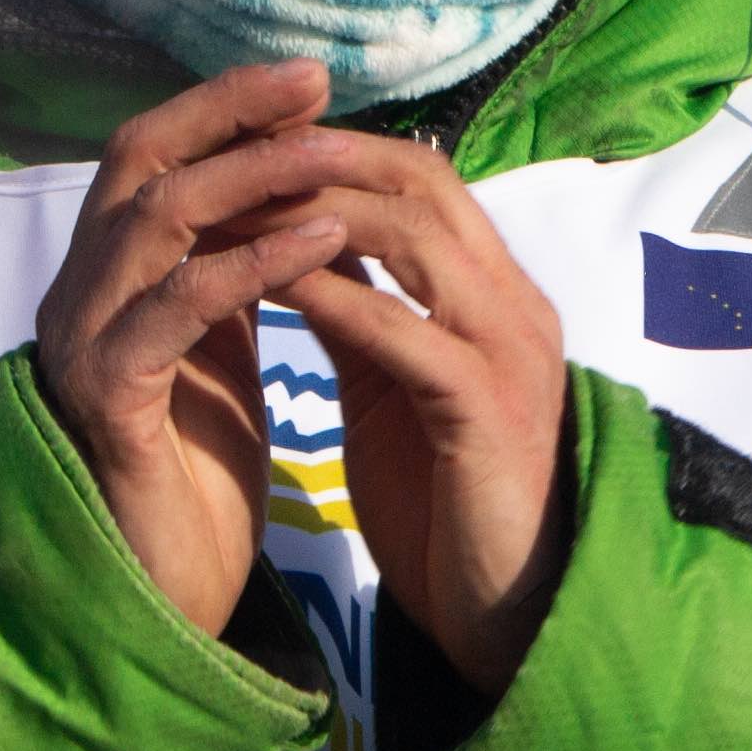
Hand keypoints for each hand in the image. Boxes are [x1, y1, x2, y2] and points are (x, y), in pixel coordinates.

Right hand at [34, 62, 363, 634]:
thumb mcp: (218, 348)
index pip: (156, 155)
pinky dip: (250, 266)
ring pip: (155, 223)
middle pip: (141, 162)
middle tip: (315, 85)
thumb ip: (231, 271)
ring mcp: (85, 343)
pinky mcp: (107, 400)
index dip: (225, 106)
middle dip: (229, 113)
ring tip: (333, 158)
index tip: (308, 77)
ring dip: (251, 180)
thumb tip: (289, 190)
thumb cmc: (195, 468)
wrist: (166, 585)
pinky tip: (319, 245)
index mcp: (114, 276)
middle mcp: (83, 293)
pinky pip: (175, 311)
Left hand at [254, 138, 577, 701]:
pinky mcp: (487, 412)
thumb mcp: (394, 389)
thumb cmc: (447, 503)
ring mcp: (508, 354)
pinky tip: (272, 287)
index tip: (253, 143)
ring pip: (419, 240)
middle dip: (325, 156)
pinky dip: (338, 299)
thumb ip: (363, 317)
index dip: (338, 149)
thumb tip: (302, 247)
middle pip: (423, 185)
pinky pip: (407, 333)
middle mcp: (515, 307)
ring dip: (320, 212)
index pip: (425, 179)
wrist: (507, 608)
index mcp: (497, 296)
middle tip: (236, 148)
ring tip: (240, 203)